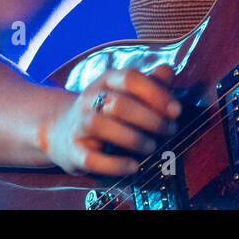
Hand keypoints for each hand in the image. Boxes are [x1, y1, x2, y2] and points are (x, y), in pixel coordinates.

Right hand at [40, 63, 181, 175]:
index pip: (131, 78)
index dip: (156, 93)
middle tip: (169, 131)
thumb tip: (169, 71)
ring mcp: (78, 124)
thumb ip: (151, 83)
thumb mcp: (126, 93)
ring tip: (151, 148)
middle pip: (119, 103)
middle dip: (150, 119)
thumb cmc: (106, 111)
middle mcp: (89, 98)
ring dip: (133, 139)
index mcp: (107, 80)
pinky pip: (91, 159)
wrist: (61, 132)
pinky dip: (115, 164)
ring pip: (101, 126)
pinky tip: (133, 167)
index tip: (177, 111)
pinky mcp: (72, 151)